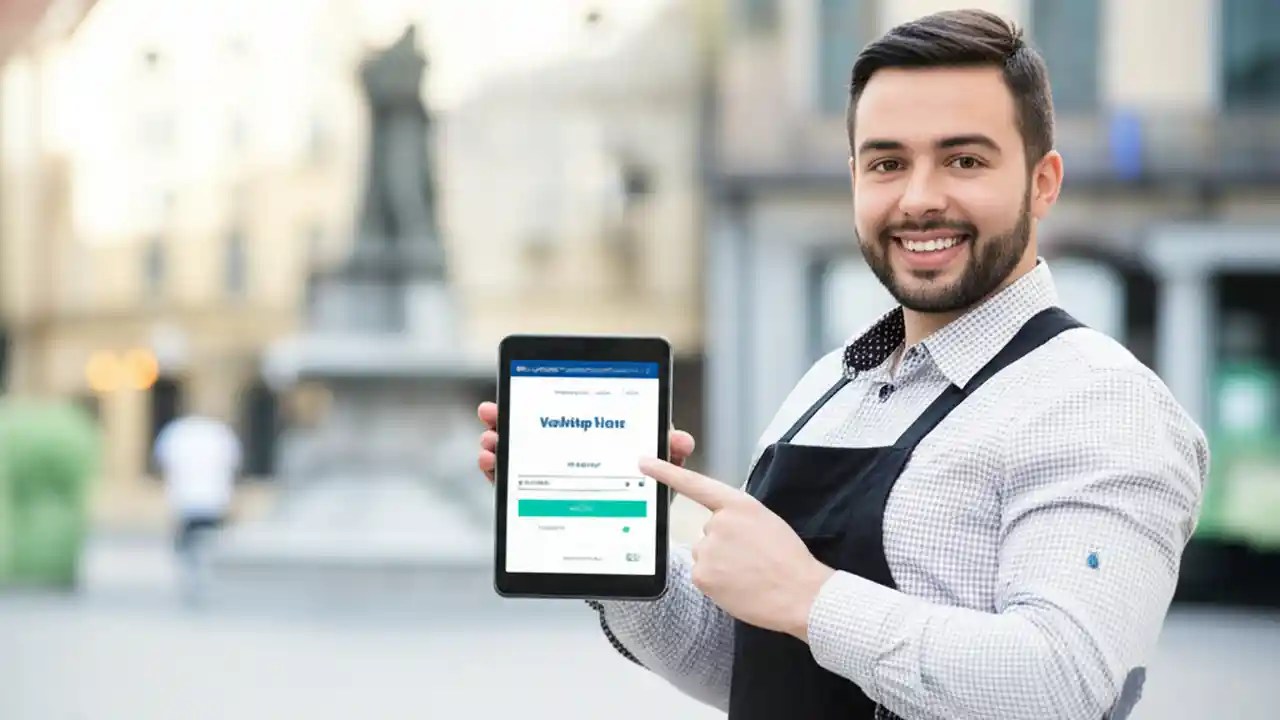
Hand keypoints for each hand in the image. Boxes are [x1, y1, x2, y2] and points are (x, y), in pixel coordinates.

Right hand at [475, 402, 696, 483]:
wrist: (636, 538)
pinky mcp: (541, 496)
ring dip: (499, 443)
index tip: (523, 389)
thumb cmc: (649, 493)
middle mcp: (568, 448)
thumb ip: (672, 453)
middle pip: (533, 426)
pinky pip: (514, 481)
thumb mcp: (663, 472)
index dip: (543, 395)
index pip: (567, 409)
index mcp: (595, 434)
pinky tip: (491, 463)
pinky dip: (499, 472)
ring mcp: (552, 471)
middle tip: (491, 413)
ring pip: (518, 451)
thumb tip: (680, 440)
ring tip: (490, 441)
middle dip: (507, 417)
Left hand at [637, 458, 834, 641]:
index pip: (696, 484)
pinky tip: (739, 585)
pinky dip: (717, 581)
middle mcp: (718, 523)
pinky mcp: (702, 575)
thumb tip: (719, 526)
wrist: (801, 594)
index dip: (667, 472)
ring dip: (720, 564)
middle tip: (752, 558)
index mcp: (738, 505)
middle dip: (724, 544)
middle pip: (708, 530)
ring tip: (749, 573)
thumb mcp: (766, 521)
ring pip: (706, 554)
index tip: (645, 462)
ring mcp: (708, 549)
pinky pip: (703, 574)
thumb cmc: (789, 560)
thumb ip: (738, 517)